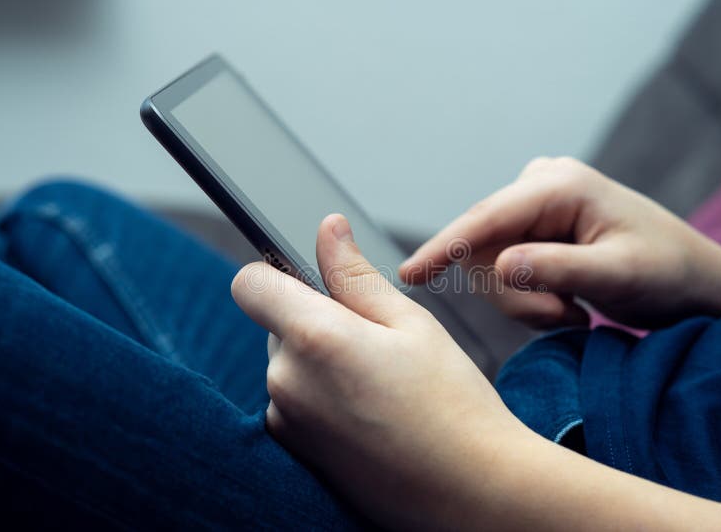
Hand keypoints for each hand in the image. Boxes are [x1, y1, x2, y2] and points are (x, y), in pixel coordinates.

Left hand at [232, 214, 529, 528]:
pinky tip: (367, 413)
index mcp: (314, 337)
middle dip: (314, 320)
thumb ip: (355, 273)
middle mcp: (286, 381)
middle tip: (374, 343)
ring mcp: (286, 421)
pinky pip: (293, 403)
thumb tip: (327, 230)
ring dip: (318, 362)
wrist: (469, 490)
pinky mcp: (293, 451)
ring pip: (288, 364)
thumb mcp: (410, 322)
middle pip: (275, 324)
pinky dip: (319, 398)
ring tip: (378, 385)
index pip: (251, 283)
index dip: (276, 272)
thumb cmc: (451, 404)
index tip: (310, 280)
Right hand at [400, 157, 720, 328]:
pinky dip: (530, 300)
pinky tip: (568, 301)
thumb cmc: (668, 273)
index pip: (487, 218)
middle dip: (515, 295)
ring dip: (526, 303)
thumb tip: (499, 266)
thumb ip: (558, 269)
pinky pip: (503, 272)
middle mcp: (540, 186)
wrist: (694, 281)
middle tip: (566, 316)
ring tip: (575, 309)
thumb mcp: (619, 275)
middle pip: (483, 250)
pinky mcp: (534, 230)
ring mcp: (534, 207)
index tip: (408, 276)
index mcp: (559, 184)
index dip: (444, 247)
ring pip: (490, 268)